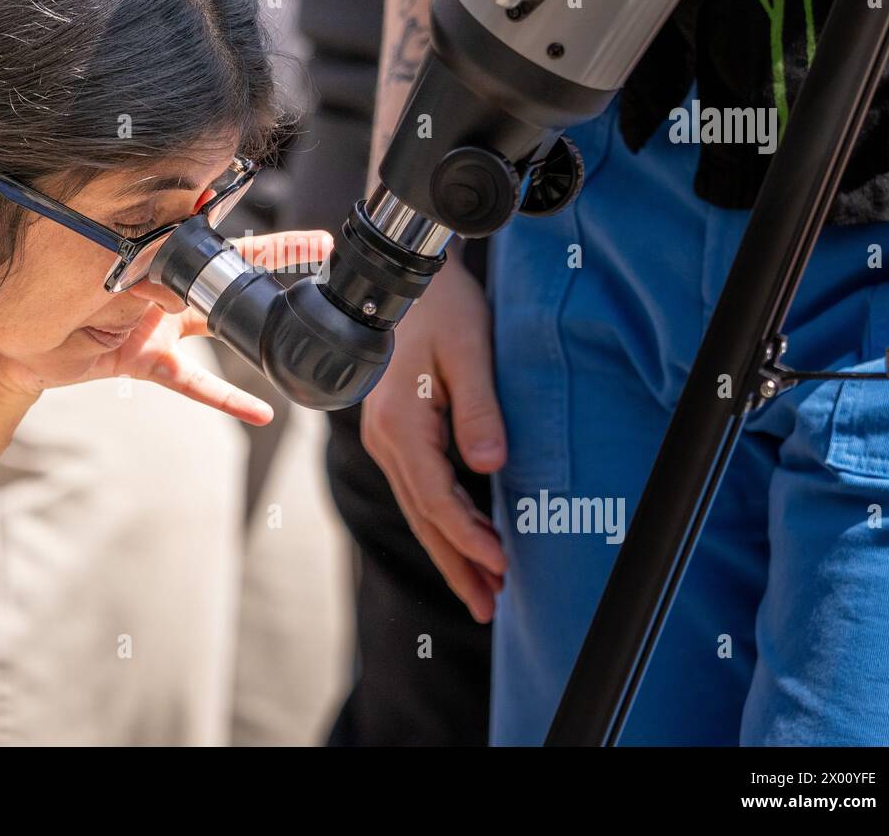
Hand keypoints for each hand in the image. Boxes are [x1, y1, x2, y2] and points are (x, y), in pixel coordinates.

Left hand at [0, 229, 332, 424]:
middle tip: (319, 246)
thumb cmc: (44, 285)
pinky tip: (261, 411)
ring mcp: (162, 327)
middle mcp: (163, 288)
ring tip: (301, 324)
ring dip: (259, 324)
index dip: (237, 212)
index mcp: (150, 253)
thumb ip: (136, 253)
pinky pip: (195, 383)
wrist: (11, 337)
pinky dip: (227, 397)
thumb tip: (175, 248)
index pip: (204, 229)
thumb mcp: (92, 256)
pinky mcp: (150, 363)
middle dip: (277, 257)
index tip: (260, 192)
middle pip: (229, 270)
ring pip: (220, 321)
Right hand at [360, 256, 507, 621]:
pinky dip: (442, 521)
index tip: (503, 564)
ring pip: (418, 509)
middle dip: (457, 565)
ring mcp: (385, 439)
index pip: (436, 498)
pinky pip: (418, 489)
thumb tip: (491, 468)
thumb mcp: (469, 352)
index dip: (470, 537)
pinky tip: (465, 540)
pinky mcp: (395, 434)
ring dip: (450, 550)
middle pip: (422, 517)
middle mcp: (385, 439)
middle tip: (489, 607)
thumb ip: (480, 411)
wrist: (405, 280)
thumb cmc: (440, 308)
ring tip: (481, 590)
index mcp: (400, 424)